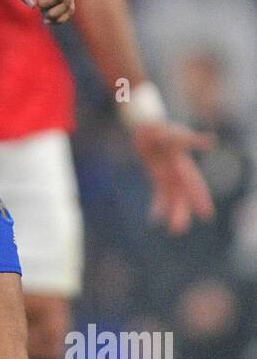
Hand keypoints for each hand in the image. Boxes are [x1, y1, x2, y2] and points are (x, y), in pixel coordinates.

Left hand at [132, 120, 214, 234]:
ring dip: (173, 213)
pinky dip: (159, 207)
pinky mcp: (158, 177)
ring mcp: (168, 176)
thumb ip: (190, 139)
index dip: (199, 198)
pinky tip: (155, 220)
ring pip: (172, 198)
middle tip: (179, 230)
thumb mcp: (172, 134)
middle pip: (181, 196)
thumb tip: (212, 141)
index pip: (192, 183)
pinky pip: (160, 195)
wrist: (146, 127)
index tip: (206, 214)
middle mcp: (177, 172)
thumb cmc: (161, 129)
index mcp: (182, 164)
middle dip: (181, 211)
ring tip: (175, 231)